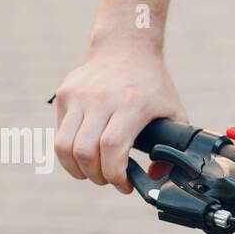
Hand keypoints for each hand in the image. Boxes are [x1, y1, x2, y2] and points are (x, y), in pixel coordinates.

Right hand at [53, 39, 186, 192]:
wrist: (126, 48)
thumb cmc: (153, 87)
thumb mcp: (175, 113)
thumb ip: (172, 148)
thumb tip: (154, 178)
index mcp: (131, 104)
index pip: (112, 147)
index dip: (115, 174)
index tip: (125, 185)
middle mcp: (102, 99)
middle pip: (85, 151)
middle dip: (96, 176)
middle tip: (107, 180)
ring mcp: (79, 96)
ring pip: (64, 146)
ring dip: (76, 169)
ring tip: (91, 173)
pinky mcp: (64, 95)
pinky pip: (60, 133)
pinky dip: (69, 151)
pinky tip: (85, 153)